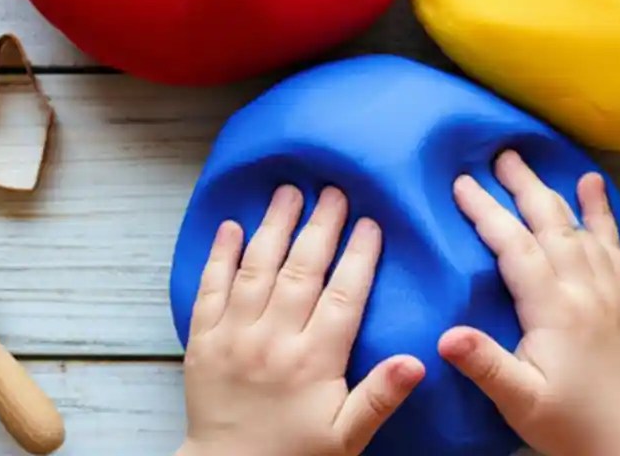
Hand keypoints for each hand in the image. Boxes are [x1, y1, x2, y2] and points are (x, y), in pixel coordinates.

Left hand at [178, 186, 424, 455]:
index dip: (360, 255)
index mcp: (314, 361)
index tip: (371, 222)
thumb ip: (380, 396)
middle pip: (301, 270)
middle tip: (334, 190)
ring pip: (256, 269)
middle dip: (321, 226)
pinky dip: (219, 255)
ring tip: (289, 192)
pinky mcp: (202, 341)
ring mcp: (234, 337)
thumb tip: (417, 361)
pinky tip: (231, 226)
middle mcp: (273, 341)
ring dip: (274, 226)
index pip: (343, 295)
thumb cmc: (295, 454)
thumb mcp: (347, 437)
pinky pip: (210, 289)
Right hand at [440, 151, 619, 455]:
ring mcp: (609, 291)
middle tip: (499, 155)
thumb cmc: (569, 423)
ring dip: (553, 192)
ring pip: (579, 227)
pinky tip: (594, 188)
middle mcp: (585, 290)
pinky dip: (601, 212)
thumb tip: (448, 335)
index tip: (461, 184)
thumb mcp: (519, 401)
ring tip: (530, 163)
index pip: (516, 247)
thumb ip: (485, 365)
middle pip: (550, 224)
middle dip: (521, 186)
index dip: (487, 212)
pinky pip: (612, 243)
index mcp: (555, 310)